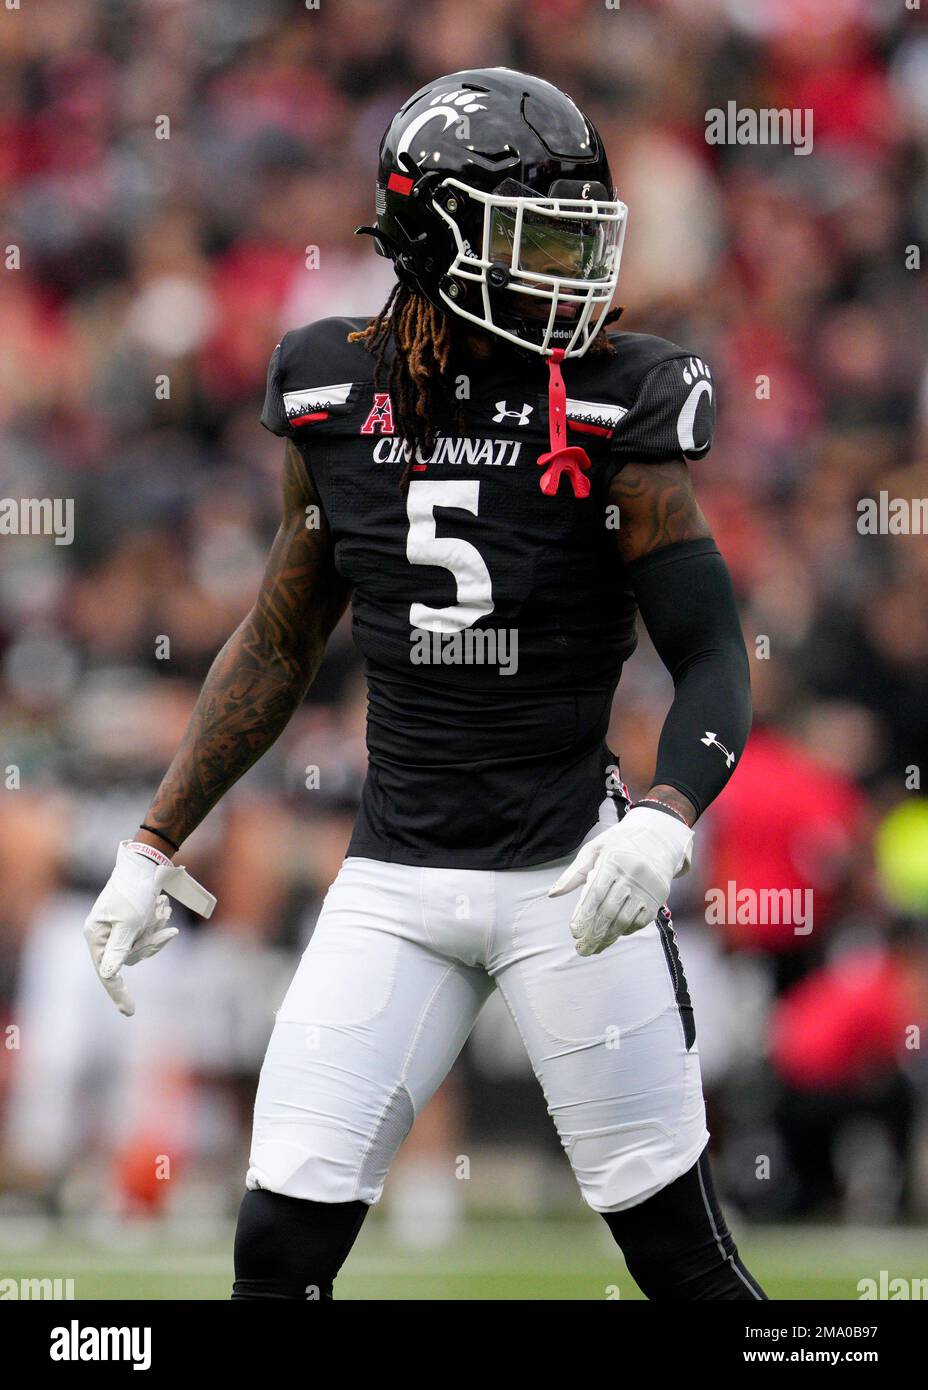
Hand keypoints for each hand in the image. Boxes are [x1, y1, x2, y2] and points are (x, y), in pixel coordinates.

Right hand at [84, 840, 215, 1015]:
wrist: (147, 863)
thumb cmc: (135, 891)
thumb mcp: (129, 923)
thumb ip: (119, 950)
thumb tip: (108, 975)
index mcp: (96, 935)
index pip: (106, 972)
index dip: (118, 993)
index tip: (130, 1013)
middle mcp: (103, 934)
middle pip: (131, 958)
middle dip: (151, 942)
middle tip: (167, 925)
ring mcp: (117, 929)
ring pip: (142, 947)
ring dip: (156, 929)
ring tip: (162, 907)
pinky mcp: (131, 923)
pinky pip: (148, 935)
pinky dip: (158, 924)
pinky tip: (164, 907)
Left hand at [548, 807, 692, 956]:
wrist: (658, 838)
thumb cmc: (619, 844)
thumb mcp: (594, 849)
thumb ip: (574, 873)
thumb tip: (553, 894)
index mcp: (613, 861)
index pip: (596, 893)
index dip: (584, 915)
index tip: (574, 932)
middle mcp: (632, 875)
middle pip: (610, 911)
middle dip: (594, 934)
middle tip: (581, 949)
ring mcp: (647, 887)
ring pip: (625, 920)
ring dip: (608, 938)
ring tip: (594, 948)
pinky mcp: (658, 897)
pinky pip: (641, 921)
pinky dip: (626, 931)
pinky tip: (613, 935)